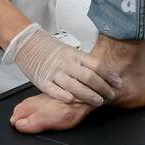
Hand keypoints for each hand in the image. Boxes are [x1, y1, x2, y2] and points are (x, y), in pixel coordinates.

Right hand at [1, 23, 121, 104]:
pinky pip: (54, 90)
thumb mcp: (69, 51)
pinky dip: (64, 96)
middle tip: (111, 95)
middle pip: (89, 77)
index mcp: (74, 54)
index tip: (117, 83)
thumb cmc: (49, 48)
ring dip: (89, 96)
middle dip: (103, 88)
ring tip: (98, 101)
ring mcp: (54, 72)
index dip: (110, 75)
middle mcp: (66, 63)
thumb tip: (102, 72)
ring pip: (75, 86)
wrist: (27, 43)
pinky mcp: (42, 80)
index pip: (97, 65)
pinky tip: (73, 101)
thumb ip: (83, 62)